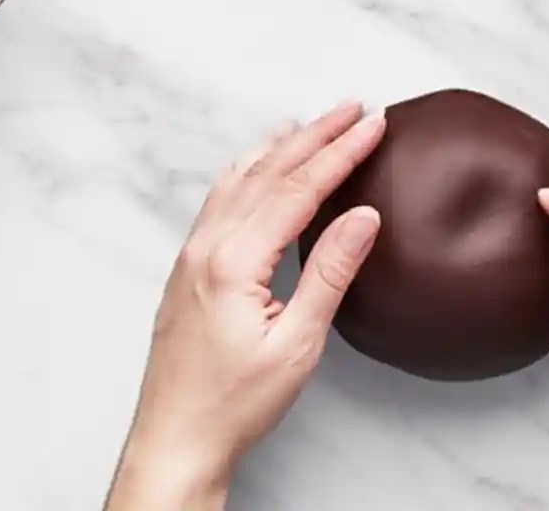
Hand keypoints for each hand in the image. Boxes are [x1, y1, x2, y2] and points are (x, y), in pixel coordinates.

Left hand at [105, 102, 386, 510]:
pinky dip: (248, 171)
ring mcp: (191, 256)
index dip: (341, 152)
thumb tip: (363, 218)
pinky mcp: (187, 270)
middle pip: (268, 172)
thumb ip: (330, 273)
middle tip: (354, 107)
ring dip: (280, 147)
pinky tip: (256, 167)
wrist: (174, 440)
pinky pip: (220, 200)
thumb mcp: (296, 343)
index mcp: (233, 261)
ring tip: (310, 122)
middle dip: (316, 135)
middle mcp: (206, 248)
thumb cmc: (233, 403)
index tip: (373, 124)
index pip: (298, 189)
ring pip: (239, 180)